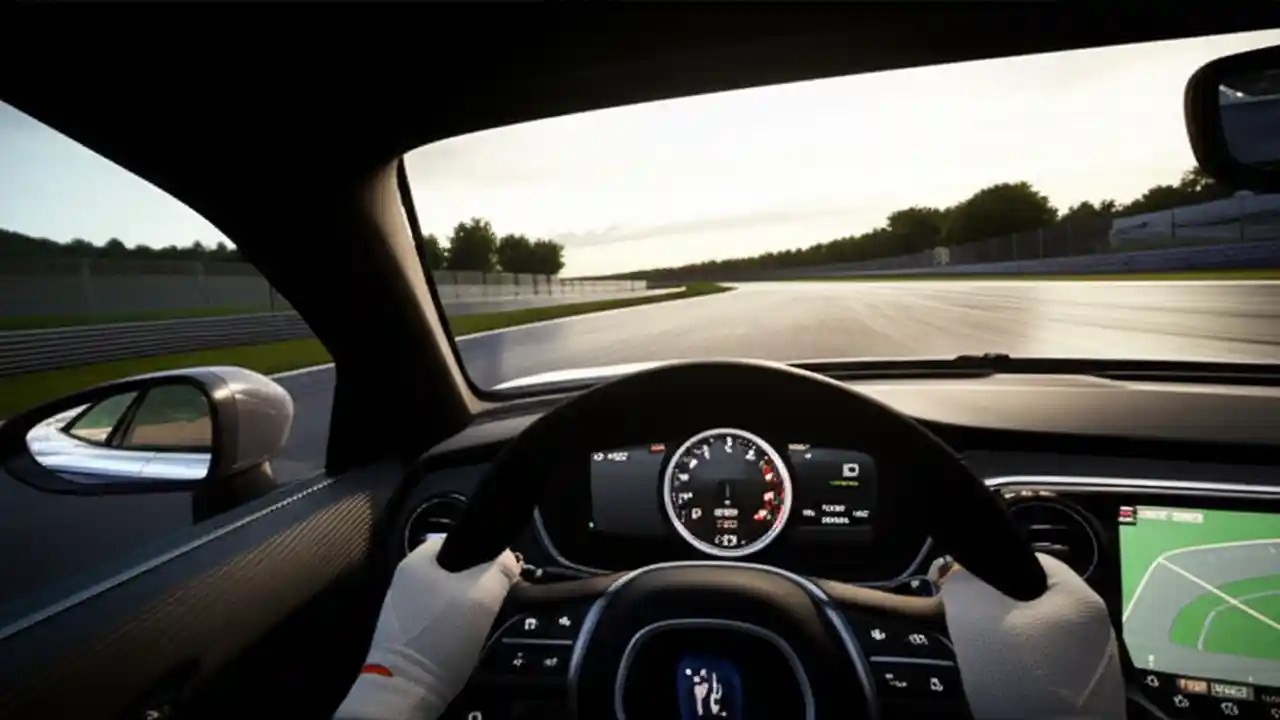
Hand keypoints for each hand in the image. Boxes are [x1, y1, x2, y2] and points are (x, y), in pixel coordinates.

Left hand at [335, 538, 520, 719]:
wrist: (405, 687)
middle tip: (495, 600)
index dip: (484, 552)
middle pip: (453, 571)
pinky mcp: (402, 633)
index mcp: (415, 559)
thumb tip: (509, 558)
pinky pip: (435, 619)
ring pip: (446, 597)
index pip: (457, 540)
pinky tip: (460, 640)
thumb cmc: (443, 633)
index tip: (502, 574)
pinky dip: (450, 626)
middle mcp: (403, 578)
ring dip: (465, 607)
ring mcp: (400, 607)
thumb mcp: (482, 595)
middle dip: (476, 583)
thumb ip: (500, 569)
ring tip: (480, 623)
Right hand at [937, 553, 1124, 719]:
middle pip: (1032, 600)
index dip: (990, 569)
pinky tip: (1008, 686)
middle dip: (995, 610)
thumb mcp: (976, 615)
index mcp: (1081, 596)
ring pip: (1036, 636)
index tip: (963, 592)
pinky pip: (1046, 667)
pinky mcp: (1087, 693)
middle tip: (969, 628)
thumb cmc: (1021, 673)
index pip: (1030, 560)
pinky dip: (1024, 672)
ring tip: (986, 660)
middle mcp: (1098, 624)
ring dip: (1008, 643)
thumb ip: (962, 582)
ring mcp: (1096, 662)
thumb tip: (958, 577)